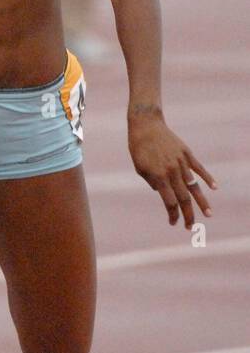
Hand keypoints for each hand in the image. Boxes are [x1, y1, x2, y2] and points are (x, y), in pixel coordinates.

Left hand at [128, 112, 216, 228]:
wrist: (146, 125)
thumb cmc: (138, 148)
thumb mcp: (140, 167)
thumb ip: (151, 181)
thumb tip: (161, 192)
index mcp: (158, 176)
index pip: (169, 201)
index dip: (172, 214)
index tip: (173, 223)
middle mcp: (172, 171)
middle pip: (183, 198)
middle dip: (188, 214)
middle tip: (191, 227)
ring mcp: (181, 162)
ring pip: (194, 186)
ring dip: (201, 201)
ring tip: (208, 214)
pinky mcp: (187, 154)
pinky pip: (199, 168)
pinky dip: (207, 178)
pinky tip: (214, 188)